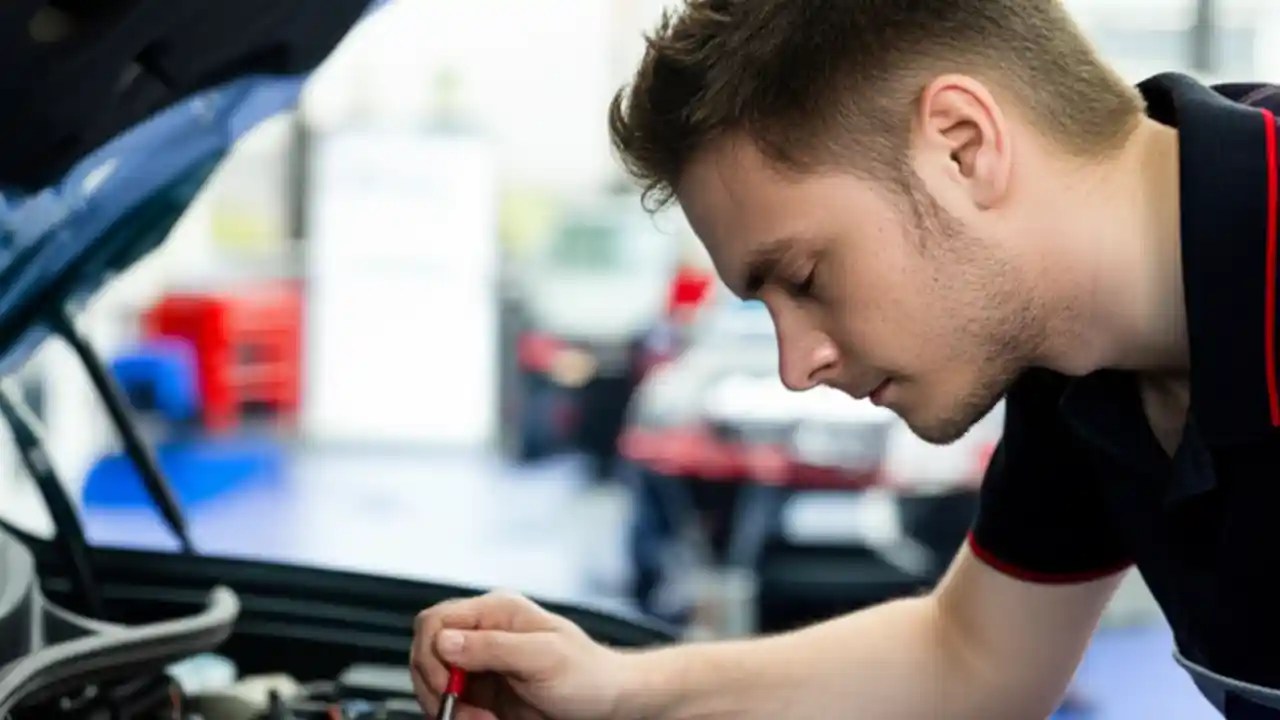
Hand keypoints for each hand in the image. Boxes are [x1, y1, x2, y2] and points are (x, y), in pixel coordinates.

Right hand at [411, 590, 632, 719]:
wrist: (609, 702)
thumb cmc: (588, 674)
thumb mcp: (543, 657)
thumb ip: (493, 647)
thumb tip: (446, 641)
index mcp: (497, 612)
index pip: (436, 621)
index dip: (431, 654)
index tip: (448, 685)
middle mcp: (485, 631)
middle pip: (428, 650)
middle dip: (436, 685)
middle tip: (460, 711)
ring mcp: (483, 660)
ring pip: (435, 678)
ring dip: (449, 705)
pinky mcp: (485, 688)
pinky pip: (453, 699)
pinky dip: (459, 715)